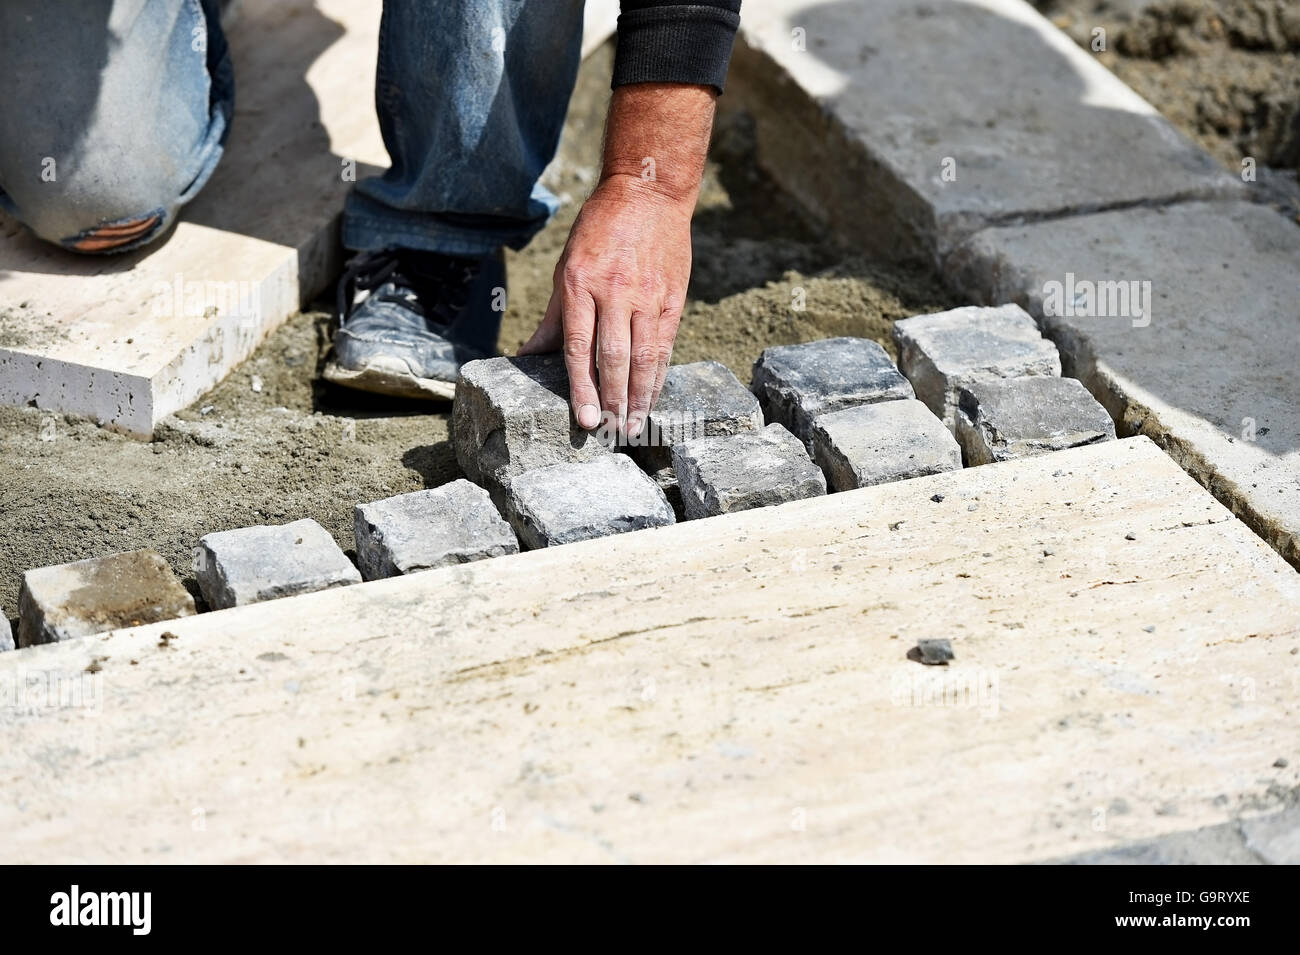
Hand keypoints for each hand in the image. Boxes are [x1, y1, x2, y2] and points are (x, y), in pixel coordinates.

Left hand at [519, 174, 690, 437]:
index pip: (578, 347)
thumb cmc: (598, 230)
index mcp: (581, 284)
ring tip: (632, 425)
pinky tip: (652, 397)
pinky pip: (666, 344)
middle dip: (611, 400)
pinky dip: (658, 375)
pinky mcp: (672, 297)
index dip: (581, 388)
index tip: (583, 419)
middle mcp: (615, 292)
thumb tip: (528, 356)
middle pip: (614, 358)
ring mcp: (647, 295)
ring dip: (638, 396)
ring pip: (645, 357)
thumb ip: (553, 317)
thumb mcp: (566, 266)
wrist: (648, 194)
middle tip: (609, 433)